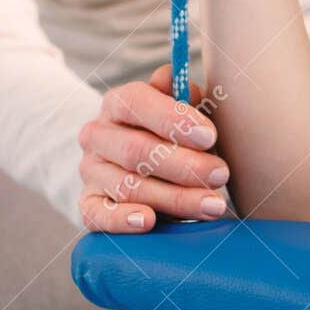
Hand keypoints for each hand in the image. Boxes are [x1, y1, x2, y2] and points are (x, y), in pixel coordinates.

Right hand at [77, 65, 230, 232]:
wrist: (142, 166)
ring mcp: (90, 171)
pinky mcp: (88, 204)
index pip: (137, 102)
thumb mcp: (182, 109)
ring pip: (128, 186)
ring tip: (212, 205)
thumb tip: (189, 88)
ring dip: (174, 198)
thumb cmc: (171, 133)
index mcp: (118, 103)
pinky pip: (98, 215)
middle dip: (185, 165)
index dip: (173, 119)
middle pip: (137, 150)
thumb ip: (186, 96)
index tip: (210, 136)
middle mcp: (97, 135)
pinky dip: (122, 220)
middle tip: (221, 174)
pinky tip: (148, 221)